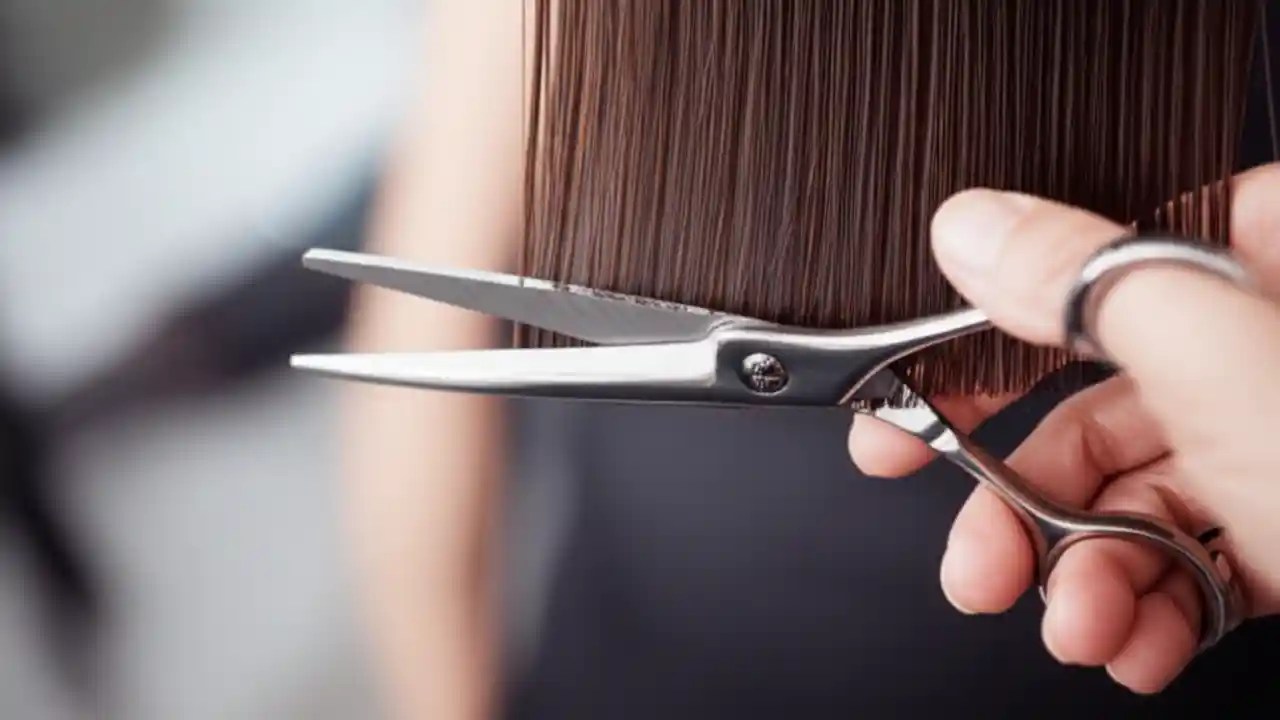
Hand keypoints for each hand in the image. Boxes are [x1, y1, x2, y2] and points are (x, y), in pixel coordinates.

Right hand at [848, 162, 1279, 693]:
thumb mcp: (1234, 370)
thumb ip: (1091, 285)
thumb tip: (974, 226)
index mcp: (1260, 261)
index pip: (1074, 284)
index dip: (969, 359)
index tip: (903, 417)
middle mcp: (1261, 342)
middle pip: (1085, 414)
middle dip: (1022, 510)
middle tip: (975, 565)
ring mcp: (1277, 439)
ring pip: (1129, 500)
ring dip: (1080, 576)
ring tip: (1077, 627)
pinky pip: (1186, 559)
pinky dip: (1145, 610)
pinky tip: (1133, 643)